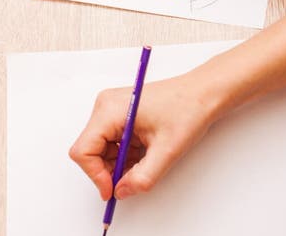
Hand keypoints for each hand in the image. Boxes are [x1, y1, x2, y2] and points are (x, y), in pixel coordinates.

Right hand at [69, 73, 215, 199]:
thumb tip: (120, 191)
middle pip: (90, 150)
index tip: (113, 189)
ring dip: (118, 163)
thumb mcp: (166, 151)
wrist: (202, 93)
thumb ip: (141, 177)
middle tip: (132, 178)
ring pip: (101, 148)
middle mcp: (106, 105)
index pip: (83, 150)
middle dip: (108, 170)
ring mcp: (112, 108)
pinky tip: (145, 152)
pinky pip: (111, 142)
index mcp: (110, 109)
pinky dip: (124, 155)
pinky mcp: (120, 113)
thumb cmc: (187, 110)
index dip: (95, 175)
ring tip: (145, 160)